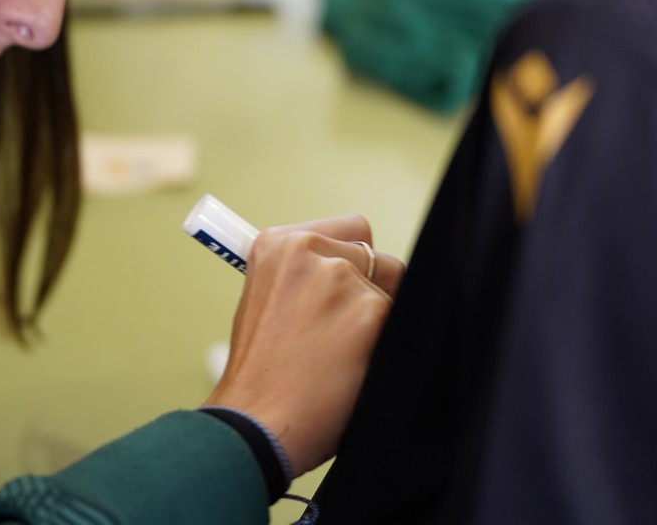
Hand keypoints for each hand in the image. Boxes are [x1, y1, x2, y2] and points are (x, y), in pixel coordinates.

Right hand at [202, 215, 403, 475]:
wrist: (254, 426)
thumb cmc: (260, 376)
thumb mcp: (264, 302)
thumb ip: (305, 276)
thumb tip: (357, 269)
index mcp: (278, 243)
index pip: (353, 231)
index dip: (354, 265)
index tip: (343, 293)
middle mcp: (308, 249)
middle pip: (380, 259)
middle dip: (373, 294)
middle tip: (341, 336)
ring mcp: (340, 278)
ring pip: (394, 293)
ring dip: (378, 322)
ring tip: (341, 358)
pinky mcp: (369, 311)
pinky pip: (402, 324)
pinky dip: (385, 349)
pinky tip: (353, 370)